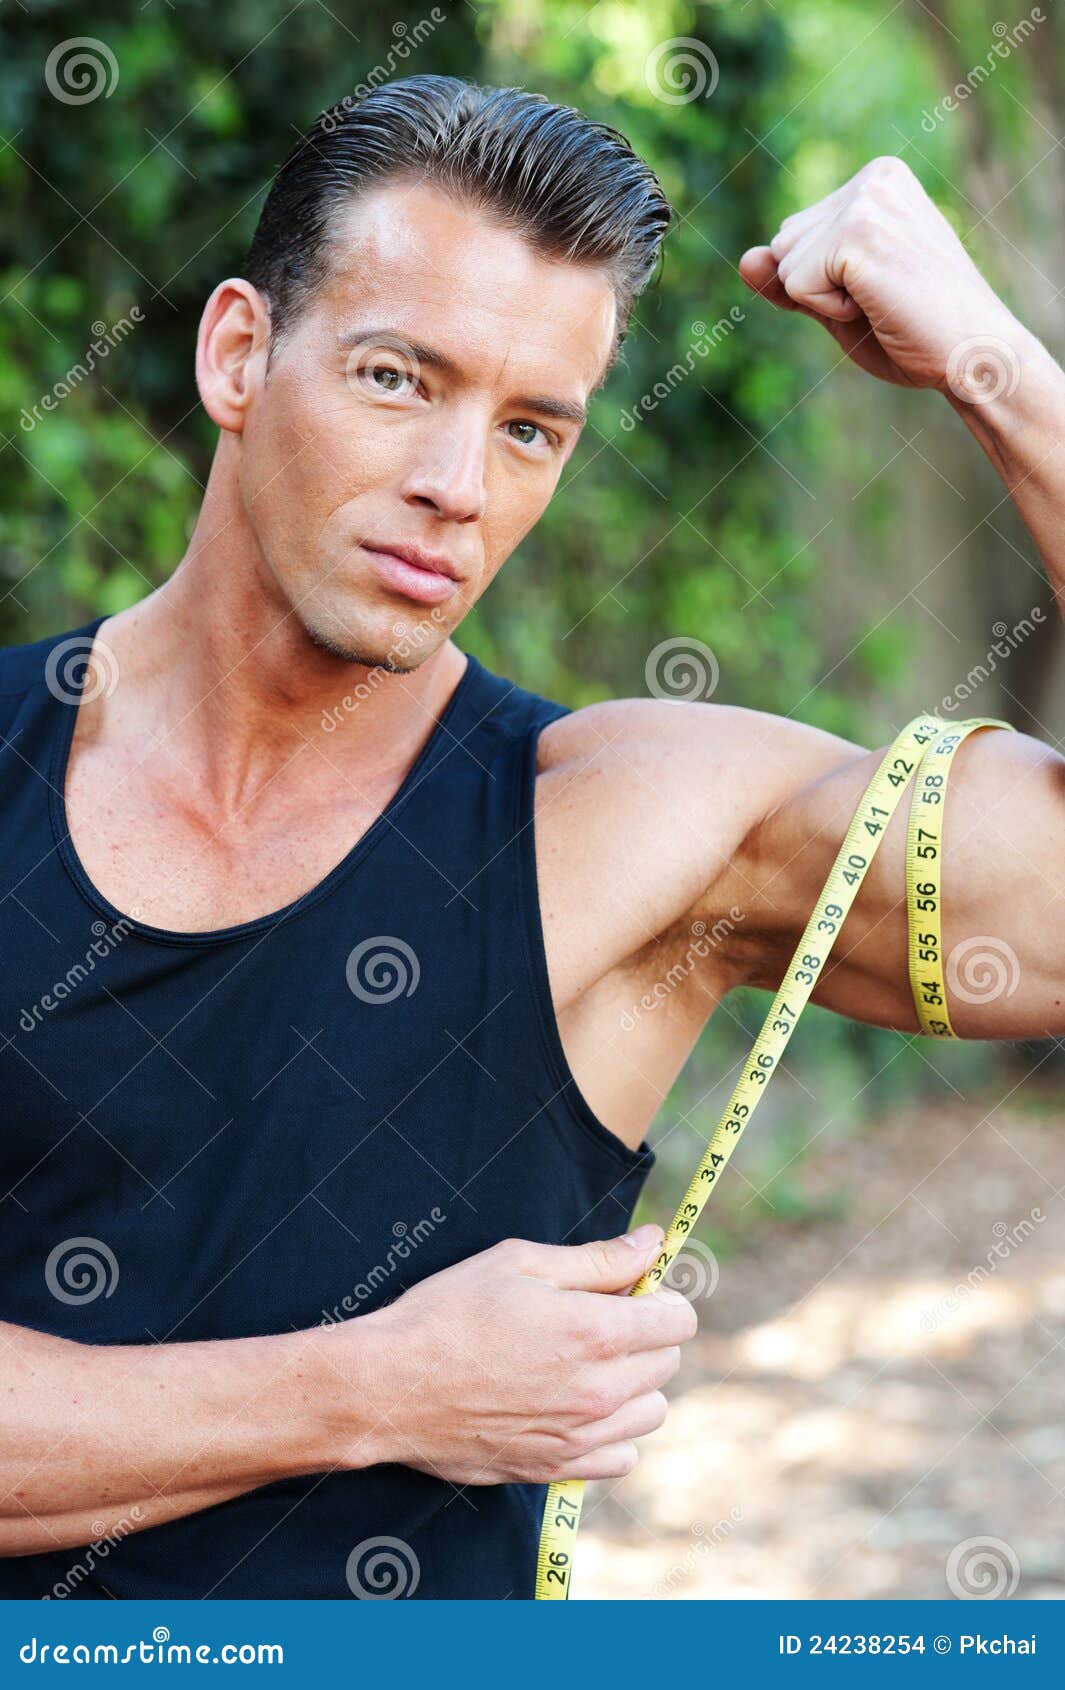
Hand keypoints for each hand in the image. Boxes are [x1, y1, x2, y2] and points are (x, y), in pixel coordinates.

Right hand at [350, 1224, 696, 1484]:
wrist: (390, 1386)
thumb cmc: (448, 1313)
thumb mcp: (520, 1263)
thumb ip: (597, 1258)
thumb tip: (655, 1241)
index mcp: (595, 1331)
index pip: (677, 1319)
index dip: (658, 1296)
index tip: (626, 1290)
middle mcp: (599, 1390)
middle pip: (667, 1362)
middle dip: (644, 1335)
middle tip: (595, 1320)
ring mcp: (580, 1436)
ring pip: (652, 1412)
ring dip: (633, 1385)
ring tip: (585, 1364)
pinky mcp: (556, 1468)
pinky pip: (622, 1457)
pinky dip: (612, 1433)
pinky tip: (576, 1407)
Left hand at [739, 156, 1024, 396]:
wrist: (971, 355)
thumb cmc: (915, 330)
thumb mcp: (841, 300)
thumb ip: (791, 279)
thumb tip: (744, 259)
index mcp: (877, 180)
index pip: (795, 237)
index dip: (824, 282)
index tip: (882, 287)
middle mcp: (872, 179)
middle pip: (783, 246)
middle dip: (818, 289)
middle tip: (883, 298)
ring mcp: (866, 202)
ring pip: (784, 266)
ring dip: (823, 301)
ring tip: (883, 300)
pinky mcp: (857, 235)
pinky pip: (795, 286)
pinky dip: (829, 312)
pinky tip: (878, 305)